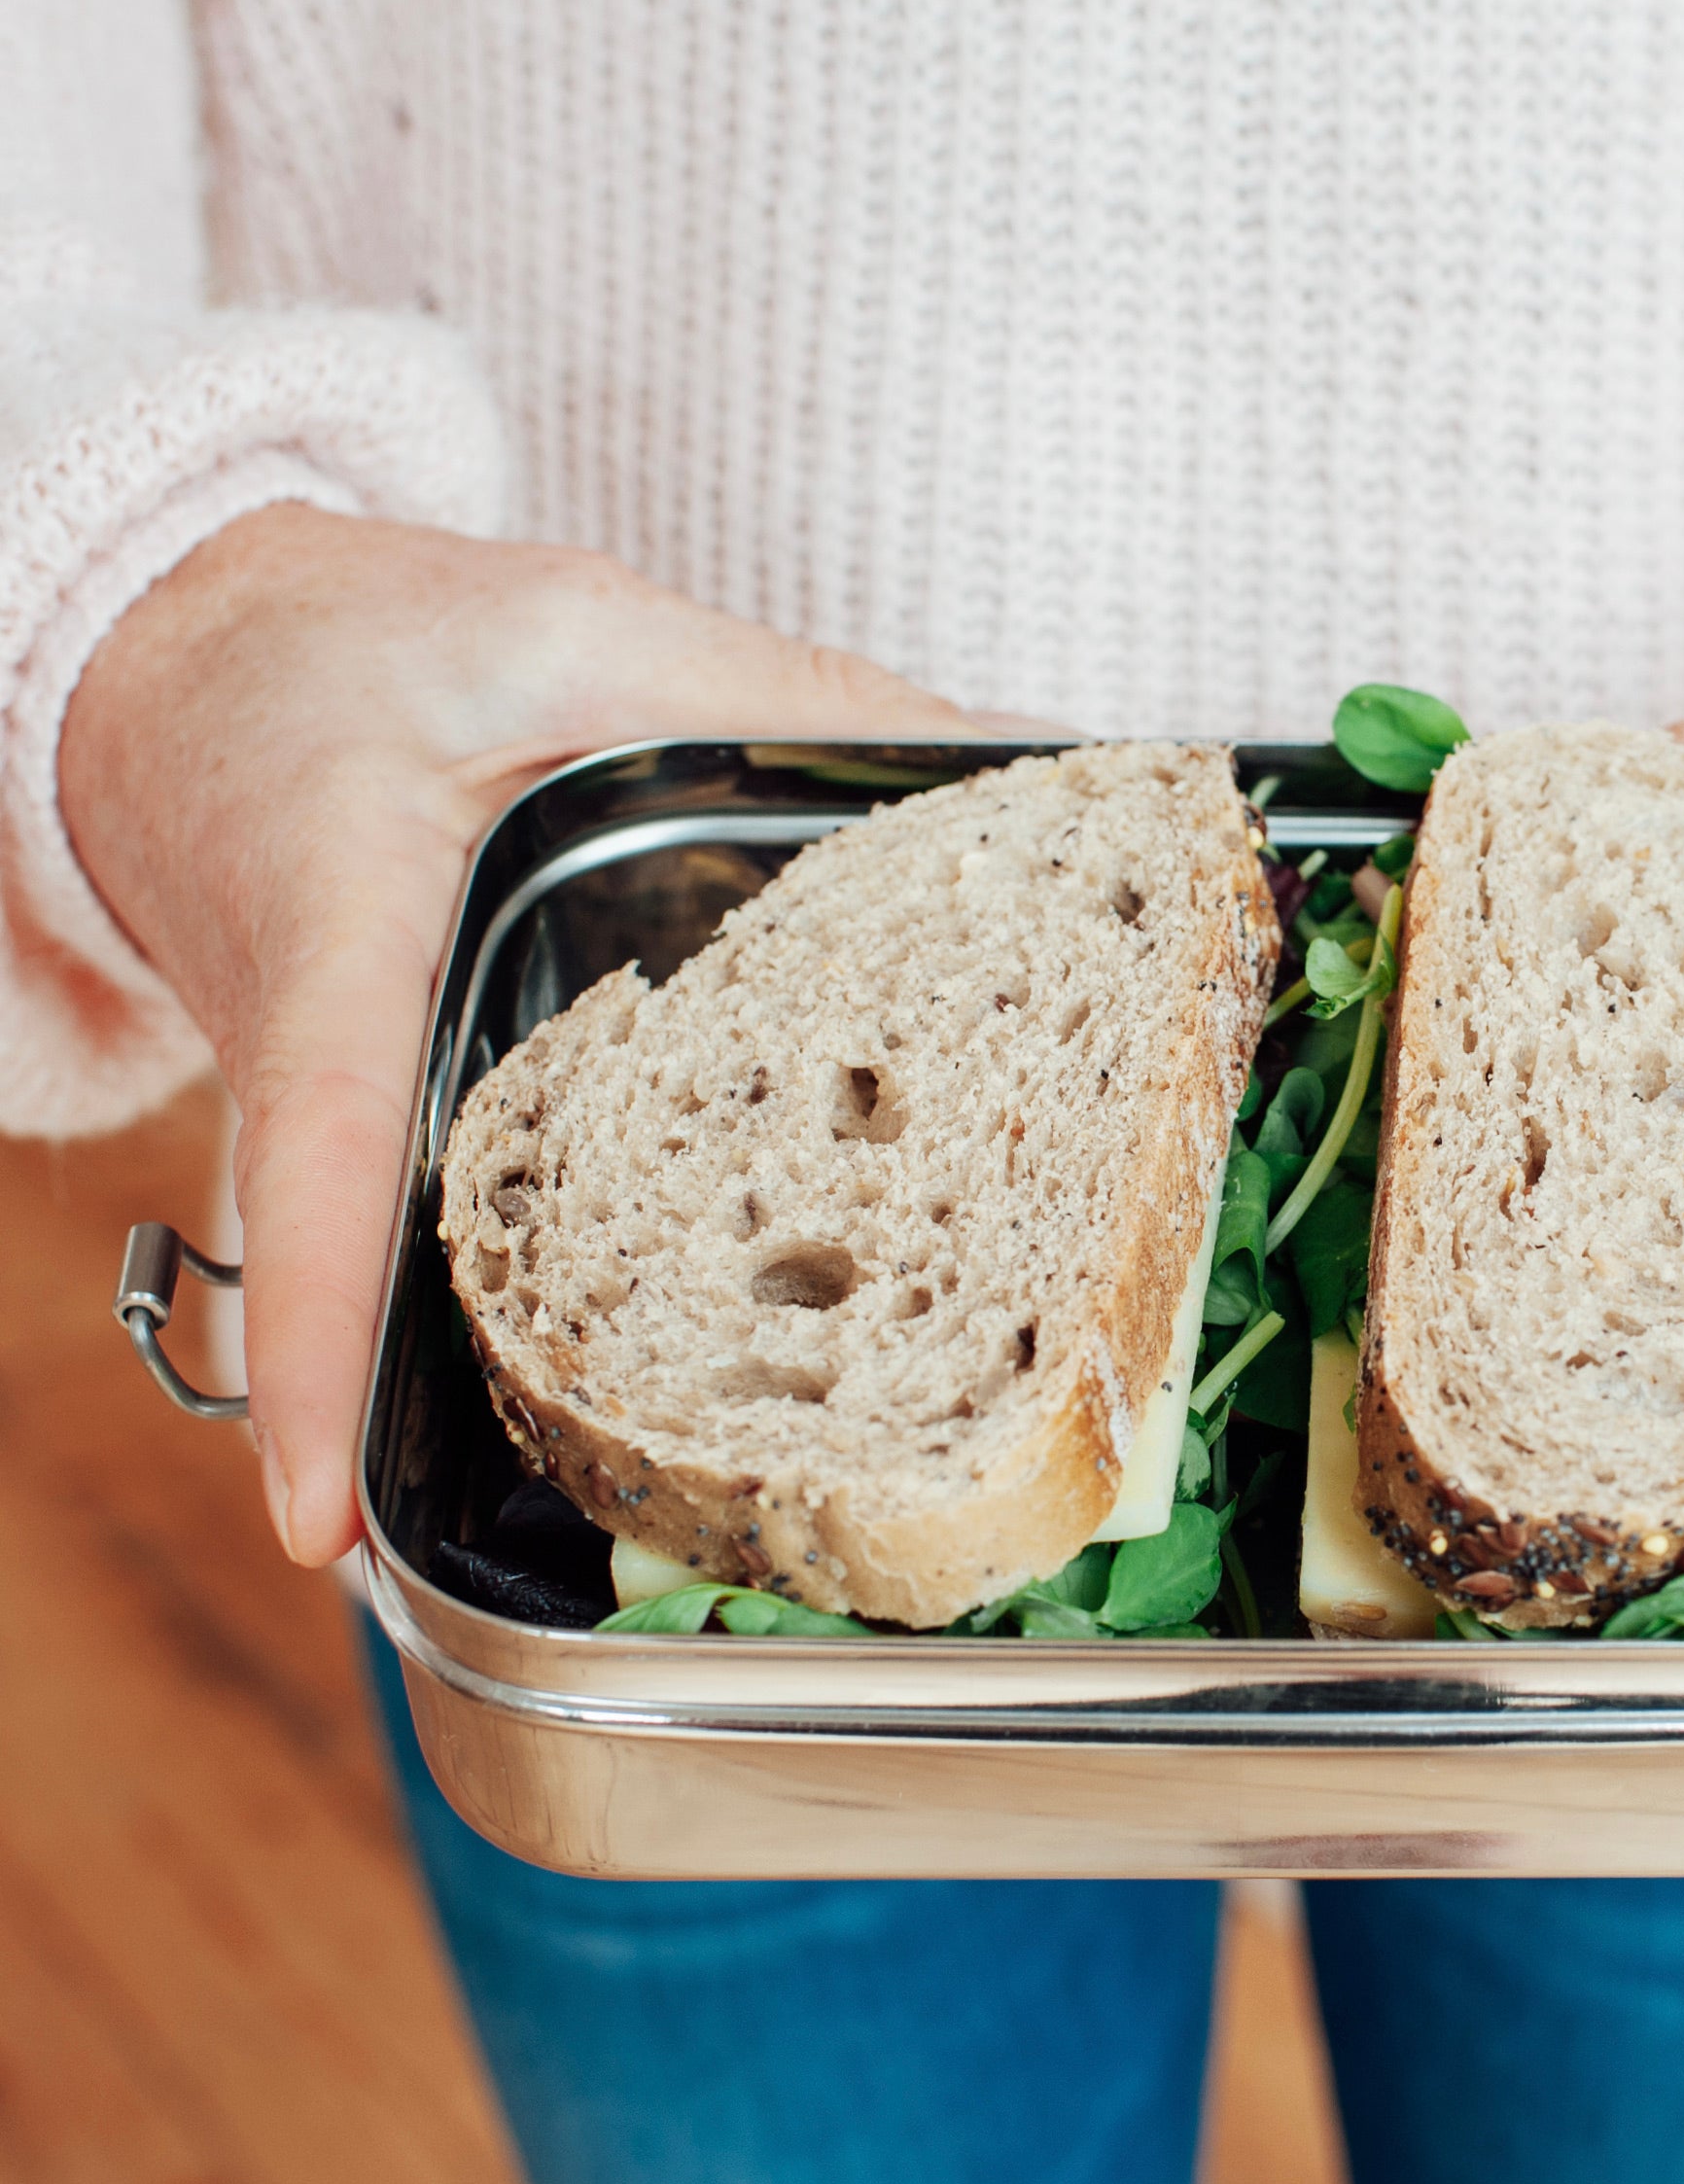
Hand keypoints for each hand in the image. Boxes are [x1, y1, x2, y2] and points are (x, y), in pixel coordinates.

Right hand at [63, 504, 998, 1566]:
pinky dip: (593, 1267)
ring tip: (732, 1492)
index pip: (319, 1154)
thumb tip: (994, 750)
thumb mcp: (565, 626)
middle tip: (654, 1556)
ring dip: (553, 1375)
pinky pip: (483, 1207)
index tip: (319, 1528)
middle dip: (486, 1418)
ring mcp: (364, 1110)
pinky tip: (760, 1298)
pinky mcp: (405, 1109)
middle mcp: (336, 1070)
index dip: (315, 1345)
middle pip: (405, 1269)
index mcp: (339, 945)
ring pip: (450, 1264)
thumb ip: (767, 690)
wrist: (190, 660)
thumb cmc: (352, 645)